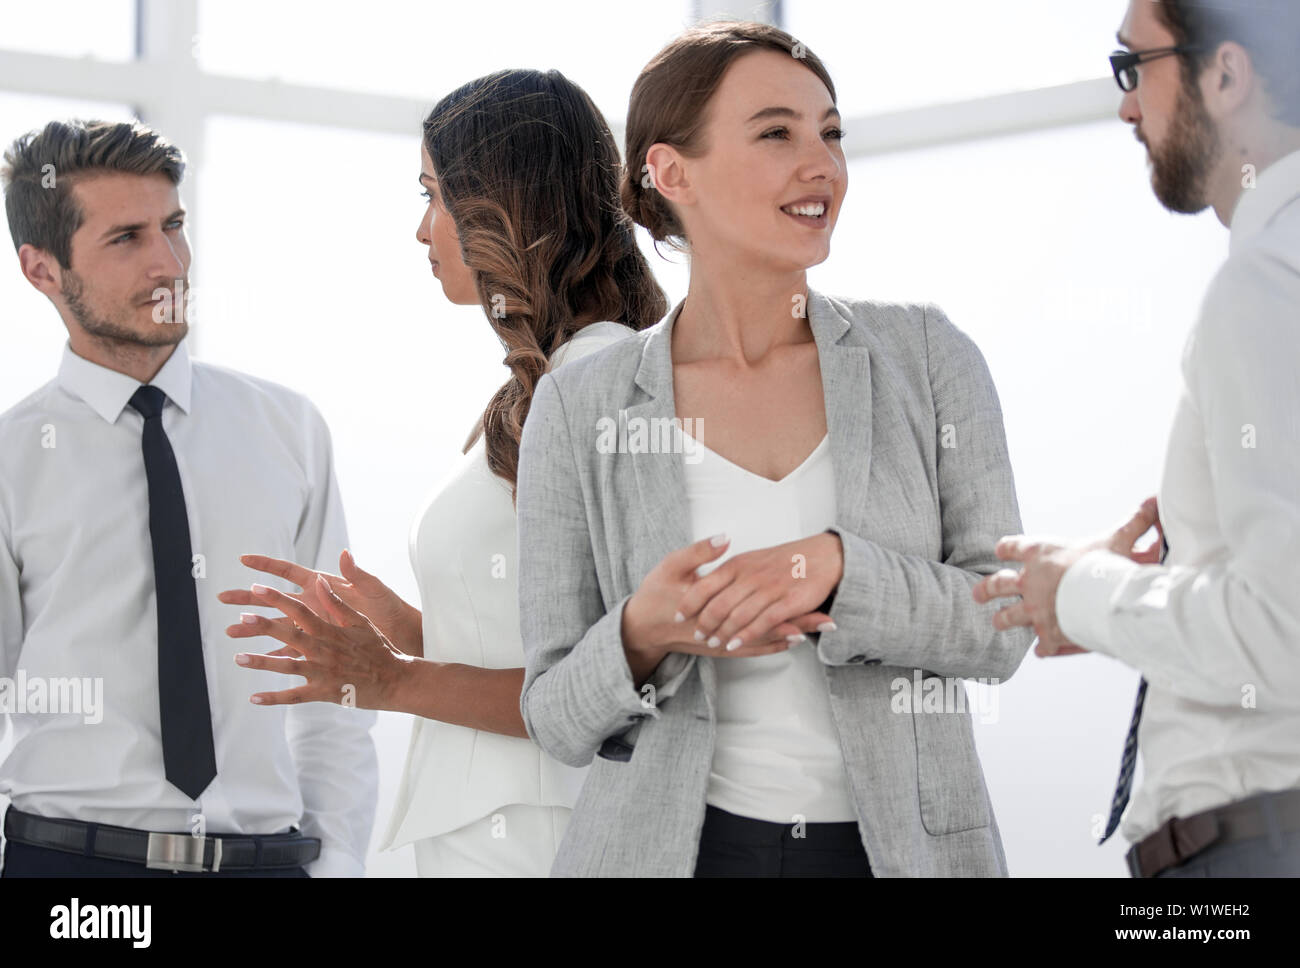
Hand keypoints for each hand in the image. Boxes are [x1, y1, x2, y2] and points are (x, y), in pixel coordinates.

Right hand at [218, 550, 421, 655]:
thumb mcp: (374, 590)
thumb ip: (357, 574)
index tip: (243, 559)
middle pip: (276, 601)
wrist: (402, 635)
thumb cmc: (389, 608)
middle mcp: (315, 606)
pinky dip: (274, 657)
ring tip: (233, 632)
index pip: (290, 572)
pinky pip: (291, 653)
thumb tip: (344, 554)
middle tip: (224, 598)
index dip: (267, 565)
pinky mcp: (321, 647)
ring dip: (255, 630)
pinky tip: (256, 662)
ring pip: (278, 628)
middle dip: (250, 600)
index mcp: (324, 587)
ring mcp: (315, 627)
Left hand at [227, 575, 413, 707]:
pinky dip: (274, 698)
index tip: (257, 588)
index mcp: (330, 630)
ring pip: (287, 666)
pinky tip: (254, 698)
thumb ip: (337, 604)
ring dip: (261, 662)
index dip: (277, 599)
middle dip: (264, 625)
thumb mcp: (361, 622)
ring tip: (238, 658)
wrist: (396, 679)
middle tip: (241, 618)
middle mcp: (323, 650)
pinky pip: (295, 696)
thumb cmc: (379, 648)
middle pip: (289, 634)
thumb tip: (320, 581)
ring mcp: (322, 672)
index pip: (299, 610)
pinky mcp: (323, 692)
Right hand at [622, 534, 832, 663]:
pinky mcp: (720, 647)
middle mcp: (721, 627)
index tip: (808, 591)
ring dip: (791, 635)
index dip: (783, 600)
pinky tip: (793, 640)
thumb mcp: (671, 566)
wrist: (643, 627)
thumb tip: (725, 538)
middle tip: (828, 618)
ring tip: (819, 629)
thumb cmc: (656, 594)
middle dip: (798, 621)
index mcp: (711, 604)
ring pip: (763, 640)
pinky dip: (774, 645)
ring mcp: (721, 641)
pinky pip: (752, 649)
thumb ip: (698, 552)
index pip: (754, 604)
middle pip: (767, 625)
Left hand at [676, 533, 842, 651]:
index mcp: (738, 564)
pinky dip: (745, 636)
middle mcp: (751, 576)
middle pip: (717, 604)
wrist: (824, 555)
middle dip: (704, 623)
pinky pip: (761, 623)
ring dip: (722, 633)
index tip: (679, 615)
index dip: (689, 603)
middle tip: (697, 635)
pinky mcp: (788, 602)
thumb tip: (703, 584)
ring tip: (713, 642)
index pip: (704, 585)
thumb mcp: (751, 558)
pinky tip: (735, 645)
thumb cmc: (785, 560)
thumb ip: (729, 572)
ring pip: (737, 616)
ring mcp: (769, 589)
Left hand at [972, 498, 1162, 656]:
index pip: (1014, 546)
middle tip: (978, 594)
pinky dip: (1044, 648)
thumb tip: (1154, 502)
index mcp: (1041, 555)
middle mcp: (1031, 582)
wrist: (1100, 598)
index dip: (1008, 548)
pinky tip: (1042, 651)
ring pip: (1009, 617)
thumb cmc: (1106, 564)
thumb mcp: (1119, 538)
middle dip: (987, 589)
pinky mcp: (1047, 634)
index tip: (1001, 549)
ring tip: (997, 622)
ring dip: (1004, 620)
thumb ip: (1135, 522)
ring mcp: (1035, 610)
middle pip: (999, 584)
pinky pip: (1042, 645)